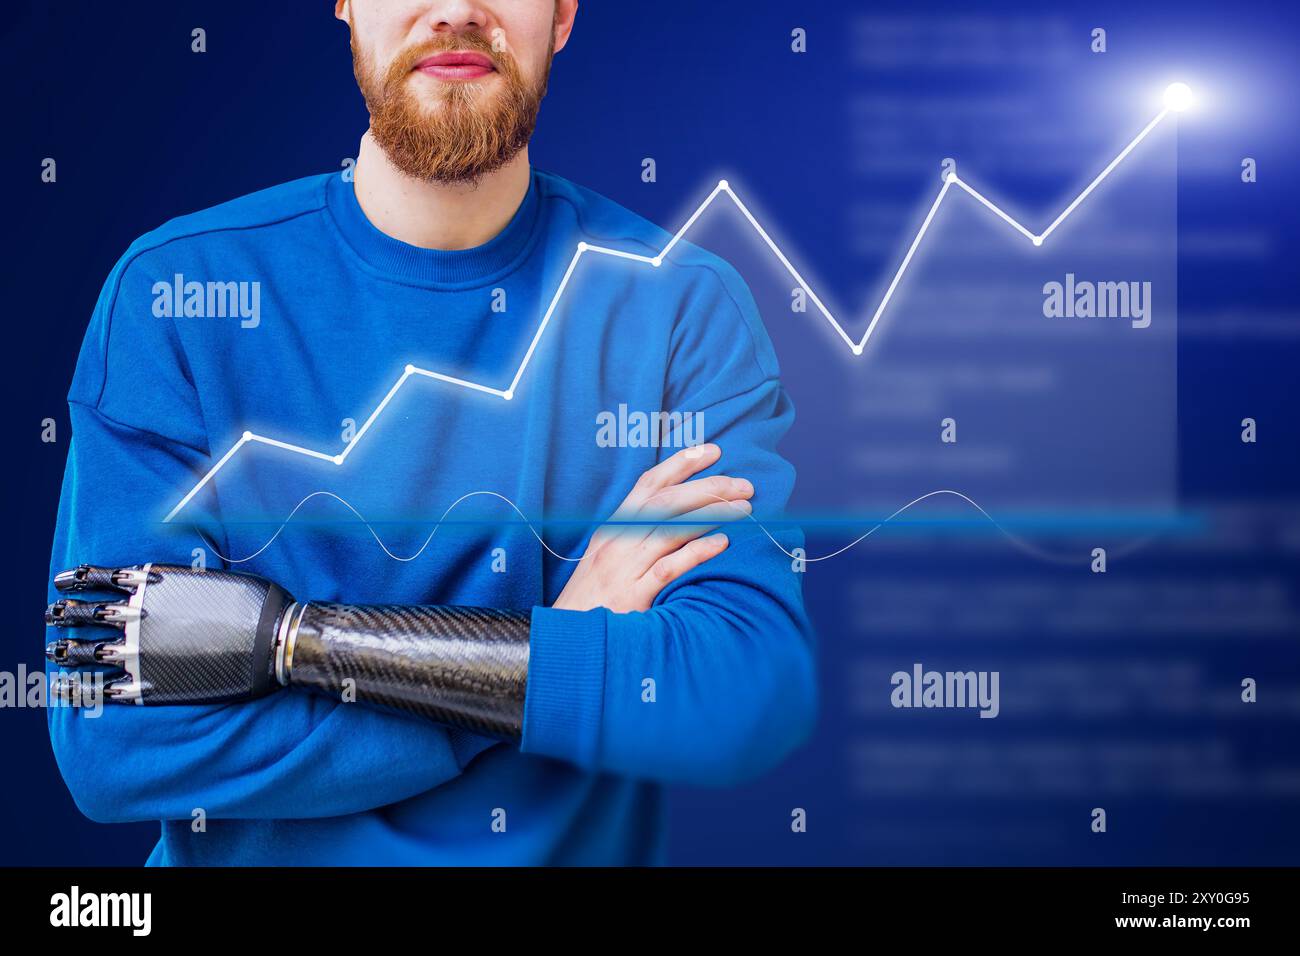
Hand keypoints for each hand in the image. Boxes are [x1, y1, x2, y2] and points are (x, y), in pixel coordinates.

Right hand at [553, 444, 751, 612]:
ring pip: (671, 528)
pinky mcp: (632, 596)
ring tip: (743, 508)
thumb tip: (676, 517)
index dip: (681, 464)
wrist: (567, 639)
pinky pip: (669, 568)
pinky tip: (722, 543)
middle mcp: (618, 541)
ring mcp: (624, 567)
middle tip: (744, 484)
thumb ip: (635, 536)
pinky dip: (696, 552)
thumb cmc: (592, 600)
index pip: (649, 485)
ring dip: (711, 514)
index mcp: (613, 528)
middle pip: (666, 501)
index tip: (713, 451)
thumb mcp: (606, 559)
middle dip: (708, 487)